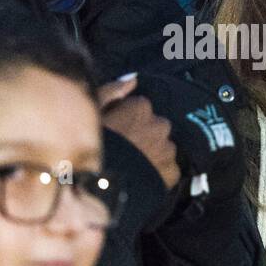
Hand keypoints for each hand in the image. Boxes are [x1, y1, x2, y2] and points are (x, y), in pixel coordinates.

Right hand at [98, 75, 180, 189]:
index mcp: (141, 107)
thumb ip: (112, 91)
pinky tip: (142, 179)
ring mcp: (168, 149)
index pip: (140, 108)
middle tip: (127, 150)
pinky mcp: (172, 172)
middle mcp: (160, 125)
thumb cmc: (92, 145)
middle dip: (145, 136)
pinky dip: (159, 173)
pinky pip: (168, 170)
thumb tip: (132, 79)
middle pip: (155, 127)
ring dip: (153, 154)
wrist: (100, 185)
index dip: (127, 120)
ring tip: (133, 167)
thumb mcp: (93, 112)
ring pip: (163, 148)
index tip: (117, 131)